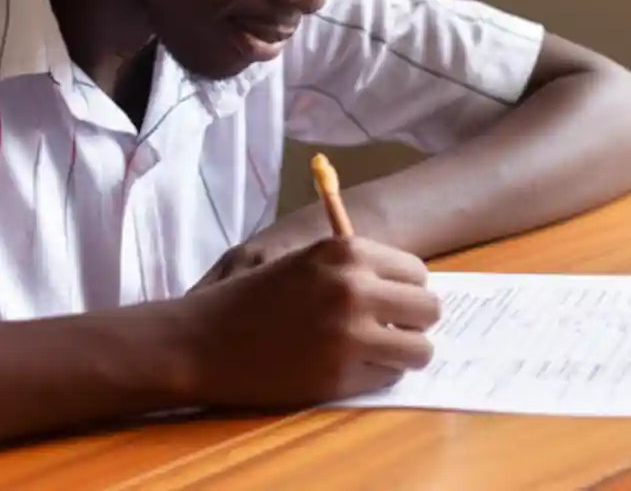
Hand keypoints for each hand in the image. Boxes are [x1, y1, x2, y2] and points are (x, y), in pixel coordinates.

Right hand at [176, 237, 440, 406]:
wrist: (202, 339)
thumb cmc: (252, 297)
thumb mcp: (306, 262)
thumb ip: (356, 270)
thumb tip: (410, 290)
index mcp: (347, 251)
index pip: (417, 273)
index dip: (406, 291)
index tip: (391, 303)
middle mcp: (355, 289)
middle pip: (429, 310)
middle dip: (413, 323)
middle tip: (390, 331)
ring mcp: (350, 335)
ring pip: (420, 350)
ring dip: (402, 353)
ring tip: (373, 352)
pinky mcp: (340, 376)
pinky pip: (389, 378)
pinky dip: (376, 375)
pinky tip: (345, 367)